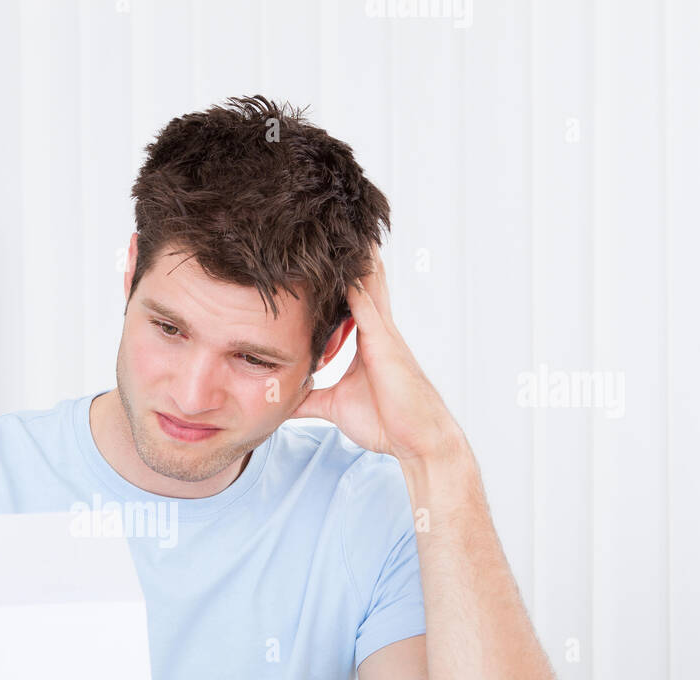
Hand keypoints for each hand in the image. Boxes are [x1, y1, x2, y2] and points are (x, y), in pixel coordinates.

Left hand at [290, 242, 461, 462]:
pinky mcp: (384, 341)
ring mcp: (382, 332)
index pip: (349, 298)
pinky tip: (344, 261)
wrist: (416, 440)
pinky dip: (356, 281)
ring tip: (337, 222)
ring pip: (366, 282)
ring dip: (353, 255)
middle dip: (347, 253)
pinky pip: (366, 303)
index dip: (337, 274)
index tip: (316, 251)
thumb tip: (283, 399)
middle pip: (360, 280)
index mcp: (367, 340)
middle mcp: (376, 329)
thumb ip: (309, 397)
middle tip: (327, 219)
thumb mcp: (334, 405)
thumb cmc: (385, 422)